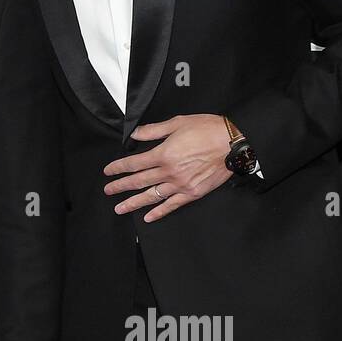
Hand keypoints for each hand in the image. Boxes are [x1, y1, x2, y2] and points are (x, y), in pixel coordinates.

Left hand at [103, 113, 232, 221]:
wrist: (234, 143)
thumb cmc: (208, 130)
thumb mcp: (178, 123)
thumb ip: (153, 130)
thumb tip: (135, 135)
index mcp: (163, 154)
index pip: (134, 163)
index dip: (118, 168)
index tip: (108, 172)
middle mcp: (169, 172)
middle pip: (138, 181)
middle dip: (120, 186)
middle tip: (108, 191)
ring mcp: (181, 185)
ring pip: (152, 196)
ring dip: (134, 203)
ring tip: (120, 208)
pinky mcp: (193, 193)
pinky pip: (172, 205)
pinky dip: (159, 212)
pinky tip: (148, 217)